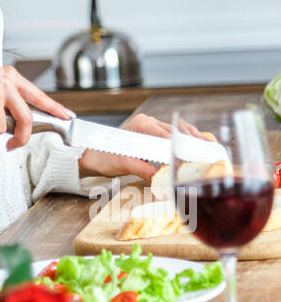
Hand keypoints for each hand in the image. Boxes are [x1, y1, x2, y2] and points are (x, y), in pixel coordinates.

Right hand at [0, 63, 72, 148]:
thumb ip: (7, 98)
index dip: (55, 108)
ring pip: (0, 129)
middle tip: (11, 146)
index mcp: (11, 77)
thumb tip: (19, 124)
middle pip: (26, 119)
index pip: (38, 95)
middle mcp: (5, 83)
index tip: (68, 117)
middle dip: (20, 138)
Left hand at [77, 111, 214, 181]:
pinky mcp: (152, 132)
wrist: (90, 155)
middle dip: (195, 141)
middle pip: (179, 130)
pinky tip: (196, 146)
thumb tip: (161, 179)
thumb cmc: (103, 157)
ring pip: (179, 129)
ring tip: (209, 147)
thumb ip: (143, 170)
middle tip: (212, 151)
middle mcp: (149, 121)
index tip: (197, 158)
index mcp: (142, 125)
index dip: (185, 148)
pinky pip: (173, 133)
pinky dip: (186, 139)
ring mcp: (151, 125)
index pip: (170, 136)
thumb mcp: (124, 165)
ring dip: (193, 139)